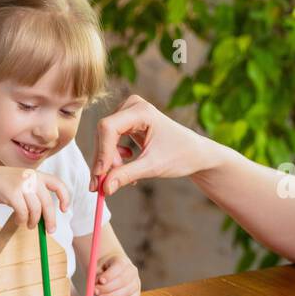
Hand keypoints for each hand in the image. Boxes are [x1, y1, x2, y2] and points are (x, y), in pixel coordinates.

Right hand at [0, 167, 70, 232]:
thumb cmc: (5, 184)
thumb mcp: (24, 182)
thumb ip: (36, 194)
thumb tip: (47, 217)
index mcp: (37, 174)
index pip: (58, 184)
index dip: (64, 197)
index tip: (64, 209)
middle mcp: (32, 178)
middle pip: (48, 203)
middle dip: (50, 220)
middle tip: (50, 230)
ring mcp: (22, 185)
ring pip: (35, 210)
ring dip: (33, 221)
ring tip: (29, 225)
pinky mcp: (12, 193)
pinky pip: (23, 213)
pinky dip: (22, 220)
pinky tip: (18, 221)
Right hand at [90, 94, 217, 195]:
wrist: (195, 153)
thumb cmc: (181, 156)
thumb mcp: (153, 167)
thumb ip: (126, 175)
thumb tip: (104, 188)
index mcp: (141, 111)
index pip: (108, 127)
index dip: (102, 152)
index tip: (99, 177)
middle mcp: (132, 106)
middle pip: (104, 133)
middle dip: (105, 161)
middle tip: (103, 186)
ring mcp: (129, 113)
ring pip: (105, 139)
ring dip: (110, 161)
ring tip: (125, 178)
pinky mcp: (127, 122)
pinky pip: (110, 140)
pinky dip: (114, 157)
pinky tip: (128, 164)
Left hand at [92, 253, 140, 295]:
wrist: (112, 271)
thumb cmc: (104, 270)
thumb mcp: (98, 268)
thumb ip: (97, 276)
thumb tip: (96, 285)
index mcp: (122, 261)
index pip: (119, 266)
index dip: (110, 275)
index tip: (100, 281)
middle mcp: (132, 271)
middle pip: (123, 280)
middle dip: (108, 288)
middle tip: (96, 292)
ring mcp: (136, 282)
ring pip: (127, 291)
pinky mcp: (136, 293)